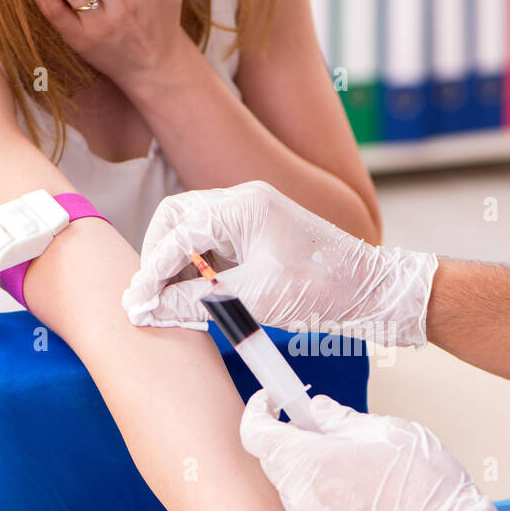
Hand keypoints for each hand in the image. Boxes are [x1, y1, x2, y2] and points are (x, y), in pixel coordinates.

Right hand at [123, 181, 438, 347]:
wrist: (372, 292)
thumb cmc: (324, 288)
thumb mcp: (255, 298)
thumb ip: (198, 299)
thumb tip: (154, 307)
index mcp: (243, 205)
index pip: (177, 230)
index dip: (152, 269)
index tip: (137, 302)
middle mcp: (243, 202)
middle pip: (177, 220)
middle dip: (158, 257)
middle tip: (149, 297)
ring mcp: (251, 218)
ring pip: (193, 234)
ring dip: (176, 266)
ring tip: (168, 303)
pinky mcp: (258, 238)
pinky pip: (214, 248)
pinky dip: (198, 271)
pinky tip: (194, 298)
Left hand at [241, 390, 509, 510]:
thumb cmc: (425, 486)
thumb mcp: (388, 432)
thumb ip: (342, 420)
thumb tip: (318, 411)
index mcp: (308, 461)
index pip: (256, 432)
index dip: (260, 412)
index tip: (271, 401)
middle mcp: (302, 500)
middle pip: (279, 465)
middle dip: (295, 445)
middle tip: (327, 433)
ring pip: (302, 496)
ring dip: (318, 480)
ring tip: (361, 473)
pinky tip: (371, 507)